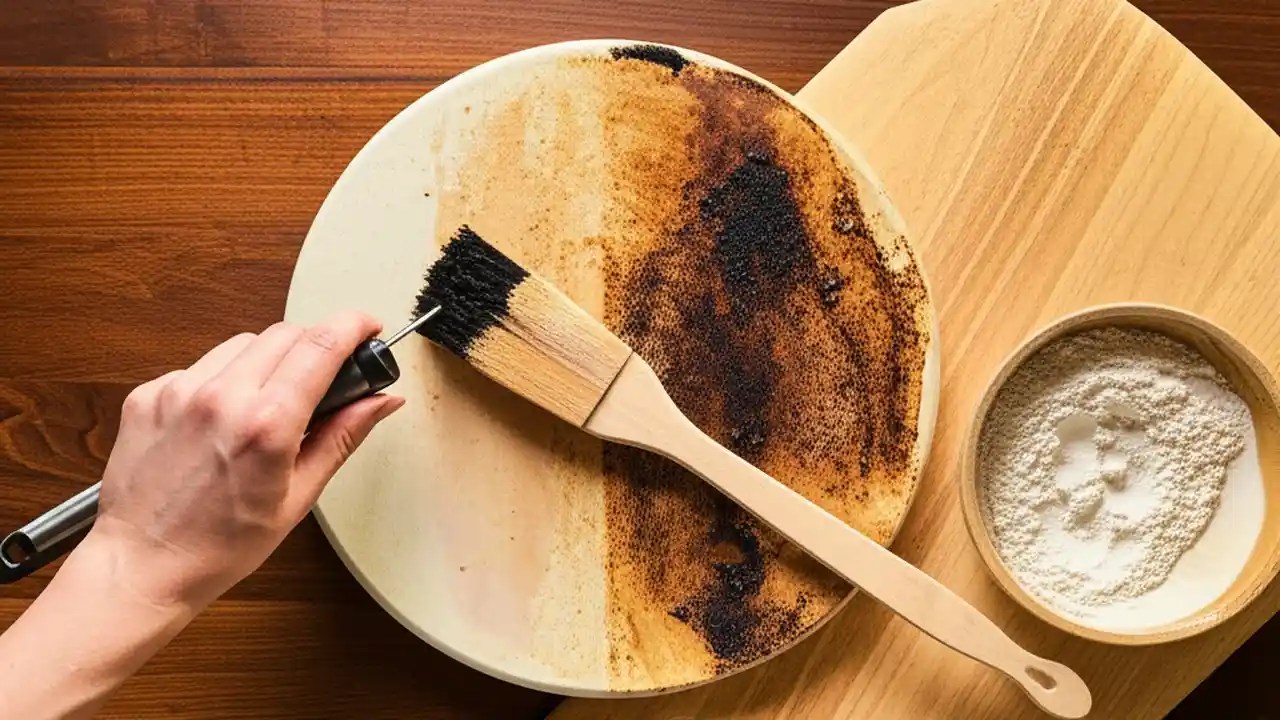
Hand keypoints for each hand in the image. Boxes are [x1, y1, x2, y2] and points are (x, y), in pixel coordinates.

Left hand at [90, 311, 404, 611]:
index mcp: (266, 425)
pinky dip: (224, 380)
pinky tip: (224, 419)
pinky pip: (202, 366)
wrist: (142, 564)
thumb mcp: (298, 497)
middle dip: (314, 345)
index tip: (367, 326)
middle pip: (285, 333)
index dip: (353, 325)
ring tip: (268, 404)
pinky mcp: (150, 394)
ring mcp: (179, 391)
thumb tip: (383, 401)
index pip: (321, 345)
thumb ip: (343, 437)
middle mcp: (221, 398)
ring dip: (268, 360)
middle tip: (324, 377)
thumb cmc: (218, 545)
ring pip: (243, 344)